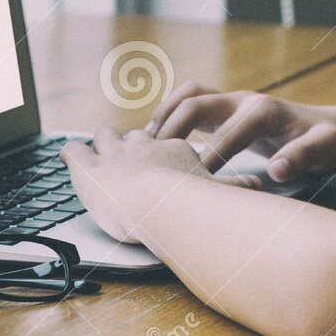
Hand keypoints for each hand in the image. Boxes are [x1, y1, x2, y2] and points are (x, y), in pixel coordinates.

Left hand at [61, 126, 266, 243]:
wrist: (162, 198)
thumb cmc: (197, 201)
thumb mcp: (228, 192)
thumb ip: (241, 190)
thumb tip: (267, 190)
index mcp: (178, 150)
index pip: (170, 138)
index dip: (165, 140)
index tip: (161, 145)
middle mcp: (147, 145)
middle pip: (138, 135)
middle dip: (131, 139)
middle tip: (126, 147)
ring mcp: (116, 153)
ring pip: (106, 136)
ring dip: (101, 140)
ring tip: (96, 144)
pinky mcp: (88, 167)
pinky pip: (75, 152)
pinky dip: (71, 152)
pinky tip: (68, 153)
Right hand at [143, 83, 335, 182]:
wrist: (334, 128)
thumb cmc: (329, 143)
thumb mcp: (324, 150)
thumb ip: (301, 158)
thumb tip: (277, 170)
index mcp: (263, 111)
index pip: (225, 135)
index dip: (206, 160)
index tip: (188, 185)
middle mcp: (244, 99)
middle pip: (195, 103)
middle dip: (171, 129)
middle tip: (150, 158)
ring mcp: (234, 100)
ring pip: (189, 95)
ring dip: (165, 115)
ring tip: (144, 143)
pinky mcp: (229, 107)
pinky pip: (192, 101)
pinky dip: (171, 113)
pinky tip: (158, 139)